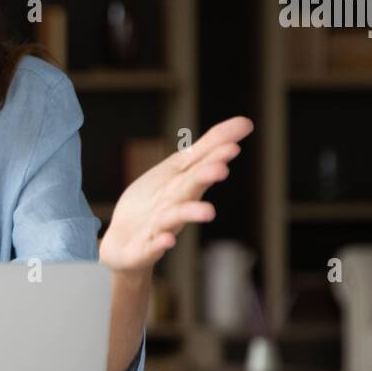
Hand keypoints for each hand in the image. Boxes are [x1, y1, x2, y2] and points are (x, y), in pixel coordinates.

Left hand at [98, 116, 253, 280]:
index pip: (200, 167)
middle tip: (220, 169)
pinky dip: (159, 244)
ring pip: (175, 218)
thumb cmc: (156, 201)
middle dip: (204, 178)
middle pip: (190, 188)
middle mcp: (176, 205)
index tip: (232, 147)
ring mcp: (160, 227)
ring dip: (190, 213)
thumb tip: (246, 122)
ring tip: (208, 212)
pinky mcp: (144, 248)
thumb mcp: (178, 169)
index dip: (214, 157)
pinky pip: (152, 246)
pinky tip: (167, 240)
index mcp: (184, 184)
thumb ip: (208, 148)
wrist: (125, 240)